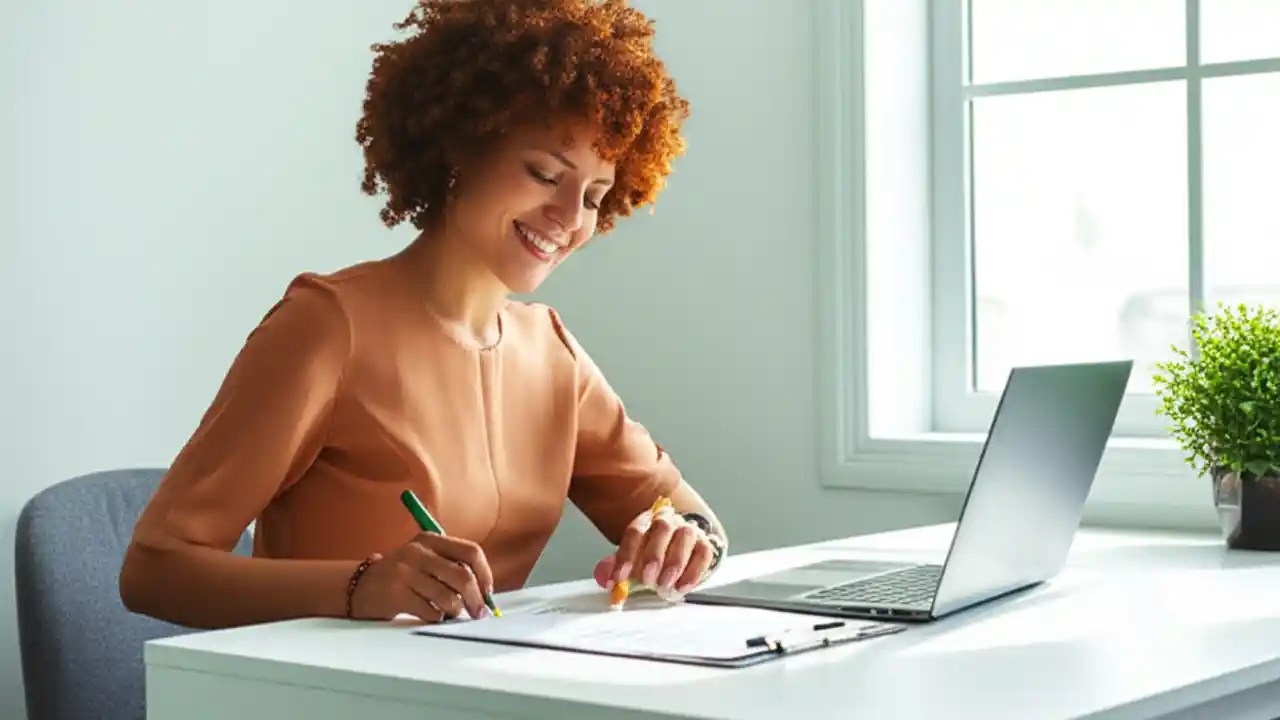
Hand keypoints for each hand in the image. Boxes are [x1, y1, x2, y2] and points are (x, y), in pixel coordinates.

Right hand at [348, 532, 493, 622]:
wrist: (359, 586)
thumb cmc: (401, 576)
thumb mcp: (424, 559)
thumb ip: (451, 567)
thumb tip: (485, 592)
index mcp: (430, 539)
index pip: (470, 552)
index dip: (485, 574)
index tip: (488, 592)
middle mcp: (418, 552)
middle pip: (462, 576)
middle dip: (476, 599)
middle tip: (478, 613)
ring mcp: (405, 572)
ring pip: (448, 597)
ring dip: (456, 611)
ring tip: (452, 613)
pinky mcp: (395, 594)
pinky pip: (430, 612)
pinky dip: (437, 618)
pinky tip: (431, 615)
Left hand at [593, 507, 715, 597]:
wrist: (677, 546)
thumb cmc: (651, 554)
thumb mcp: (632, 559)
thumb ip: (618, 568)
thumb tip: (606, 580)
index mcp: (646, 521)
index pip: (635, 531)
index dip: (626, 554)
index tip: (620, 577)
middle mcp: (668, 521)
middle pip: (662, 527)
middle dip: (654, 555)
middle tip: (648, 579)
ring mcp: (688, 531)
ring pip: (686, 536)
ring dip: (675, 562)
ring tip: (665, 585)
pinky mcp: (704, 545)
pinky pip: (704, 553)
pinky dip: (694, 571)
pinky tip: (682, 587)